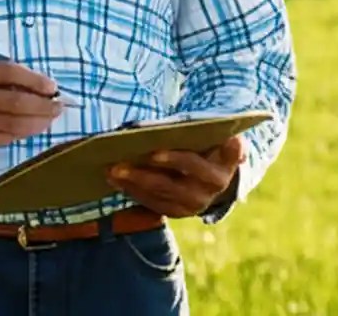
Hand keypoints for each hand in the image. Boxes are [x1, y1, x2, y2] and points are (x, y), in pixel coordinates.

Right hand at [0, 61, 64, 151]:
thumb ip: (5, 75)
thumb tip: (42, 87)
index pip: (7, 72)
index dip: (33, 79)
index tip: (52, 86)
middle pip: (14, 102)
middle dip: (42, 105)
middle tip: (59, 105)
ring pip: (13, 125)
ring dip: (38, 122)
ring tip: (51, 117)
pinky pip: (5, 139)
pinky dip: (24, 133)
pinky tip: (34, 127)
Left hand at [106, 135, 245, 217]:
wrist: (212, 174)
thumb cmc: (203, 143)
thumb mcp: (205, 133)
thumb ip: (193, 127)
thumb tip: (142, 127)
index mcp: (226, 159)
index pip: (214, 157)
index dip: (186, 154)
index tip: (155, 152)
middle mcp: (216, 184)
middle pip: (177, 178)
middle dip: (144, 173)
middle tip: (117, 164)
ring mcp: (199, 201)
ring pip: (161, 192)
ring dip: (133, 182)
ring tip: (111, 170)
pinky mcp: (181, 211)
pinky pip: (155, 203)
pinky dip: (134, 191)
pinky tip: (116, 180)